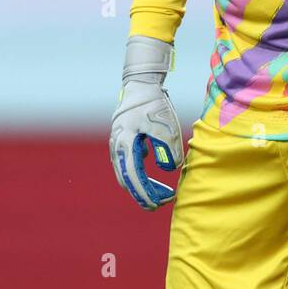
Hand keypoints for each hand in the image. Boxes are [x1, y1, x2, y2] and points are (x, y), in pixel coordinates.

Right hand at [110, 35, 183, 209]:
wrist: (141, 83)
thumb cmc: (154, 103)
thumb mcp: (167, 126)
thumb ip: (169, 148)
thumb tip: (170, 168)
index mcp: (125, 142)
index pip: (133, 175)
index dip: (144, 192)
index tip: (157, 204)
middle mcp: (117, 145)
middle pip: (126, 178)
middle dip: (142, 193)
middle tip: (157, 205)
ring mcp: (117, 142)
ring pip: (125, 171)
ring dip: (140, 183)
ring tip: (158, 192)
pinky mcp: (123, 138)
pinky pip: (127, 161)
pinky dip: (138, 170)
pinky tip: (152, 166)